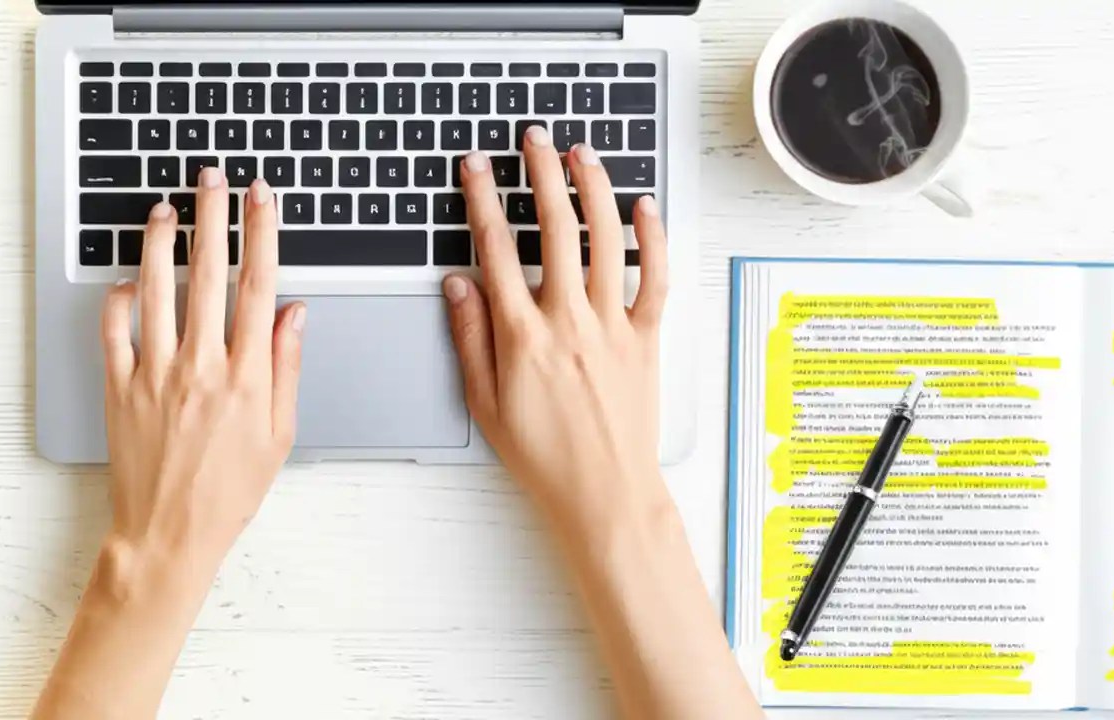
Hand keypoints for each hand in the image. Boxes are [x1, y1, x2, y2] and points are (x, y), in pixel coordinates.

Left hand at [101, 168, 304, 575]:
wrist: (170, 534)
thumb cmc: (230, 490)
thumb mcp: (281, 434)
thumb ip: (288, 368)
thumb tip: (295, 314)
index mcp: (248, 376)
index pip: (259, 286)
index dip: (262, 234)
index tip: (261, 198)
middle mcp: (202, 366)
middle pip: (210, 274)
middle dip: (213, 217)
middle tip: (213, 178)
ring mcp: (156, 374)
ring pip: (156, 290)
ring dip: (162, 242)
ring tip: (165, 209)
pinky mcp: (120, 388)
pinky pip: (114, 330)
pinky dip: (118, 299)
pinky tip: (127, 279)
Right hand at [443, 129, 667, 528]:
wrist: (604, 493)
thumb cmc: (544, 457)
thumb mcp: (486, 403)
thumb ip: (471, 339)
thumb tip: (458, 284)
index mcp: (522, 336)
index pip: (495, 249)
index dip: (482, 200)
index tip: (475, 167)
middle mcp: (568, 321)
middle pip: (554, 229)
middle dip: (540, 175)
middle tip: (532, 141)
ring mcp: (613, 326)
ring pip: (604, 241)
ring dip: (592, 190)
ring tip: (581, 154)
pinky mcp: (647, 339)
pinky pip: (655, 278)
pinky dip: (652, 239)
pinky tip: (643, 206)